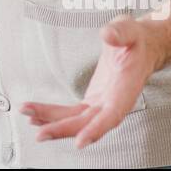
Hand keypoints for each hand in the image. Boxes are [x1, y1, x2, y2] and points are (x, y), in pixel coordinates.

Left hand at [20, 17, 162, 149]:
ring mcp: (101, 104)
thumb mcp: (130, 29)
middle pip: (87, 123)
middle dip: (62, 129)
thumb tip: (108, 34)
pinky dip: (54, 116)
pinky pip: (71, 113)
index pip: (112, 115)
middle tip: (40, 134)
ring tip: (29, 116)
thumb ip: (120, 32)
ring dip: (52, 122)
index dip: (96, 129)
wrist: (141, 48)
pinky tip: (36, 117)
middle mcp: (114, 102)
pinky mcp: (92, 102)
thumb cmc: (136, 40)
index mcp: (126, 89)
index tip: (80, 141)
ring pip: (75, 120)